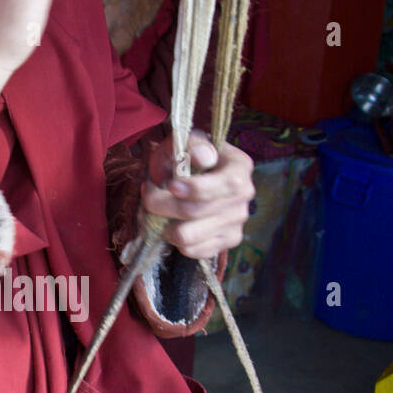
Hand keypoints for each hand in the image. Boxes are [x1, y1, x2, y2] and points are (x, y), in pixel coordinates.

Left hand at [140, 129, 254, 259]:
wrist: (195, 174)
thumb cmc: (187, 156)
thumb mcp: (186, 141)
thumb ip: (193, 145)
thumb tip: (202, 157)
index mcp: (240, 167)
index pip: (224, 185)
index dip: (193, 188)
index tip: (170, 185)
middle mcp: (244, 196)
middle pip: (195, 212)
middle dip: (161, 205)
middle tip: (147, 194)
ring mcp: (237, 222)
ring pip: (188, 236)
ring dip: (162, 225)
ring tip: (157, 211)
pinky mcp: (228, 241)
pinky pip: (193, 251)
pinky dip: (173, 240)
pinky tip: (170, 224)